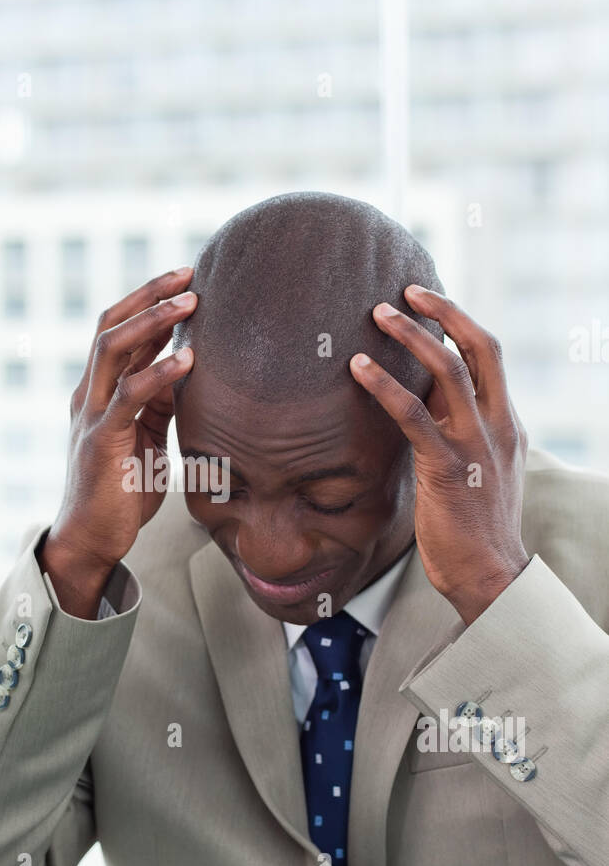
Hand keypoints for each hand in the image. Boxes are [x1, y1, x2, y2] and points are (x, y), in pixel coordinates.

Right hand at [41, 268, 196, 616]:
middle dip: (149, 295)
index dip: (148, 300)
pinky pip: (130, 398)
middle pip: (110, 325)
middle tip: (189, 274)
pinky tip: (188, 361)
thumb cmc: (121, 490)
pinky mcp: (101, 441)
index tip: (186, 278)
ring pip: (113, 349)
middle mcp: (88, 394)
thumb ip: (158, 402)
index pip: (118, 330)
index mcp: (98, 390)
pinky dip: (159, 374)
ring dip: (154, 321)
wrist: (91, 539)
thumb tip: (188, 367)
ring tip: (190, 302)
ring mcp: (91, 415)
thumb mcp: (146, 436)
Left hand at [349, 286, 529, 625]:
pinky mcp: (445, 467)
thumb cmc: (474, 530)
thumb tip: (429, 412)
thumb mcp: (481, 473)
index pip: (488, 357)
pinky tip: (358, 369)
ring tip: (377, 314)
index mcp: (507, 424)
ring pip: (447, 370)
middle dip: (444, 312)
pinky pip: (413, 415)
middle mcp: (497, 426)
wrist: (489, 575)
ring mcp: (474, 445)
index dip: (459, 324)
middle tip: (406, 290)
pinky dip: (384, 385)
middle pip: (479, 347)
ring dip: (411, 335)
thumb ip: (463, 437)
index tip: (429, 303)